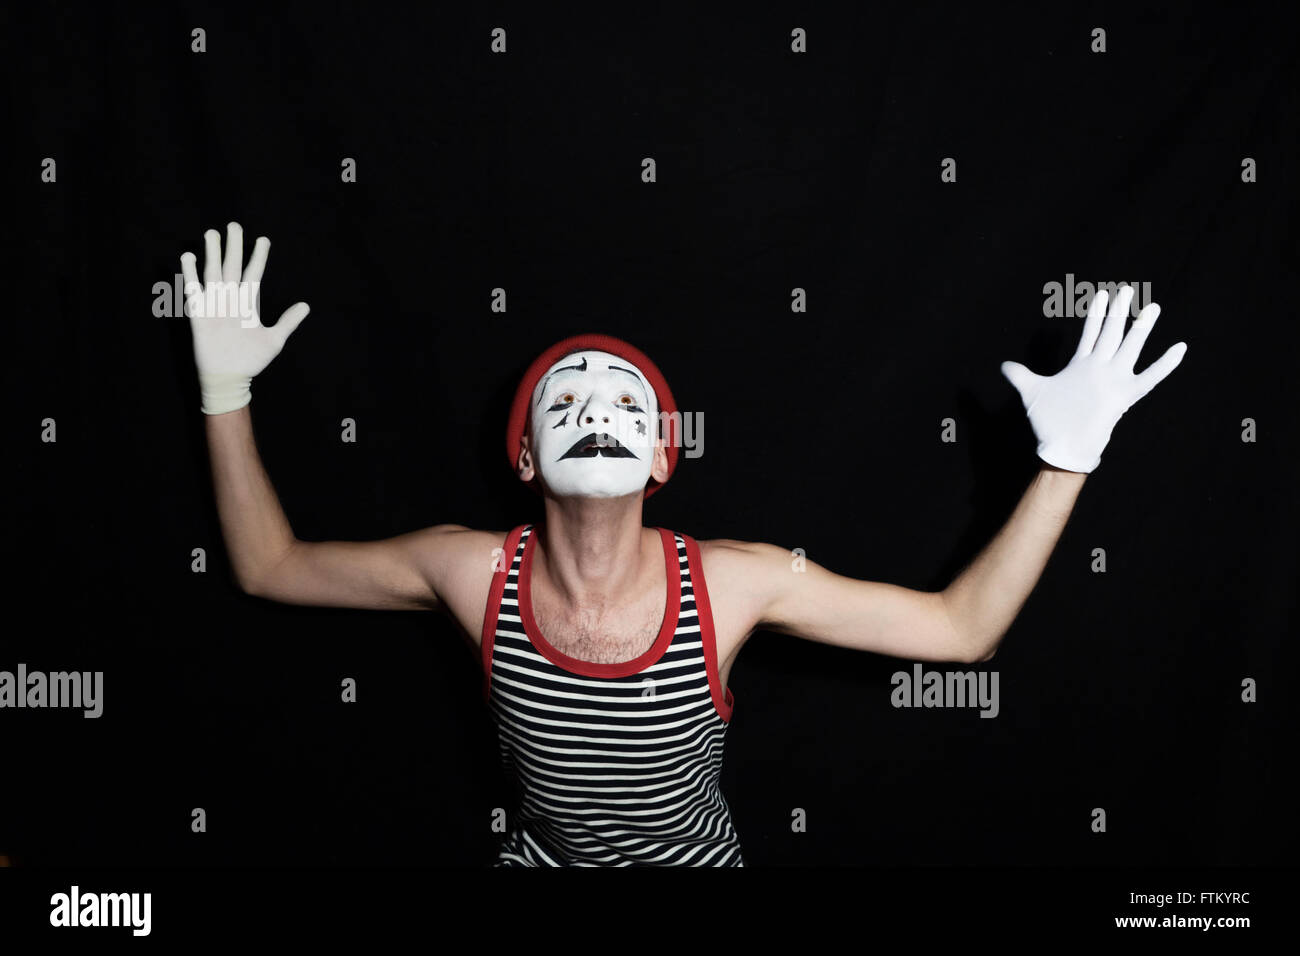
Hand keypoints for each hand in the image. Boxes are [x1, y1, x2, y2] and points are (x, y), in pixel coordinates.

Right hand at [180, 222, 309, 414]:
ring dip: (212, 253)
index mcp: (248, 303)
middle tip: (234, 225)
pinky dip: (190, 274)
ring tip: (212, 234)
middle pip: (232, 266)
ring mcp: (214, 305)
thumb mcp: (274, 340)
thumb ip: (288, 321)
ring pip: (213, 272)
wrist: (230, 377)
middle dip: (233, 246)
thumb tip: (306, 305)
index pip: (254, 273)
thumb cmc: (251, 360)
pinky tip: (189, 256)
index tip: (263, 239)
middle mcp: (230, 299)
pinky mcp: (199, 314)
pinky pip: (193, 290)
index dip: (258, 256)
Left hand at [1001, 285, 1186, 472]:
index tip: (1102, 294)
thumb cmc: (1049, 422)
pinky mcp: (1123, 396)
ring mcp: (1113, 380)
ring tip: (1153, 308)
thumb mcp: (1032, 393)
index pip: (1091, 333)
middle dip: (1119, 312)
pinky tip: (1179, 348)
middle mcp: (1099, 369)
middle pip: (1111, 334)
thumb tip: (1004, 366)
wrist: (1062, 446)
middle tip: (1129, 290)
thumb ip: (1020, 375)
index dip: (1096, 314)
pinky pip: (1149, 378)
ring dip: (1141, 329)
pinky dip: (1164, 365)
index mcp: (1081, 365)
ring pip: (1130, 348)